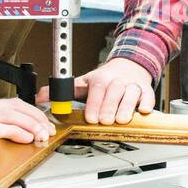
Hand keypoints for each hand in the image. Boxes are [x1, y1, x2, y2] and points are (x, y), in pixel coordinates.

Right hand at [0, 95, 55, 175]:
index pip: (5, 104)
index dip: (26, 113)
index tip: (38, 122)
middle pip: (14, 105)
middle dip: (35, 116)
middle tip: (48, 128)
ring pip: (11, 114)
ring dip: (32, 124)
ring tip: (43, 134)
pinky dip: (17, 131)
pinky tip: (26, 138)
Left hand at [36, 57, 155, 124]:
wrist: (129, 66)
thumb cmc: (105, 79)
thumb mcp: (83, 83)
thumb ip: (64, 92)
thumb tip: (40, 97)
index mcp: (100, 79)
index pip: (96, 90)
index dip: (94, 104)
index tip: (91, 117)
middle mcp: (116, 81)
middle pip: (113, 92)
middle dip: (109, 108)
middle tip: (105, 121)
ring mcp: (132, 85)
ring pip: (130, 94)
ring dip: (127, 106)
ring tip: (122, 119)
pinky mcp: (145, 90)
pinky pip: (148, 96)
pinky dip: (147, 103)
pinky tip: (143, 110)